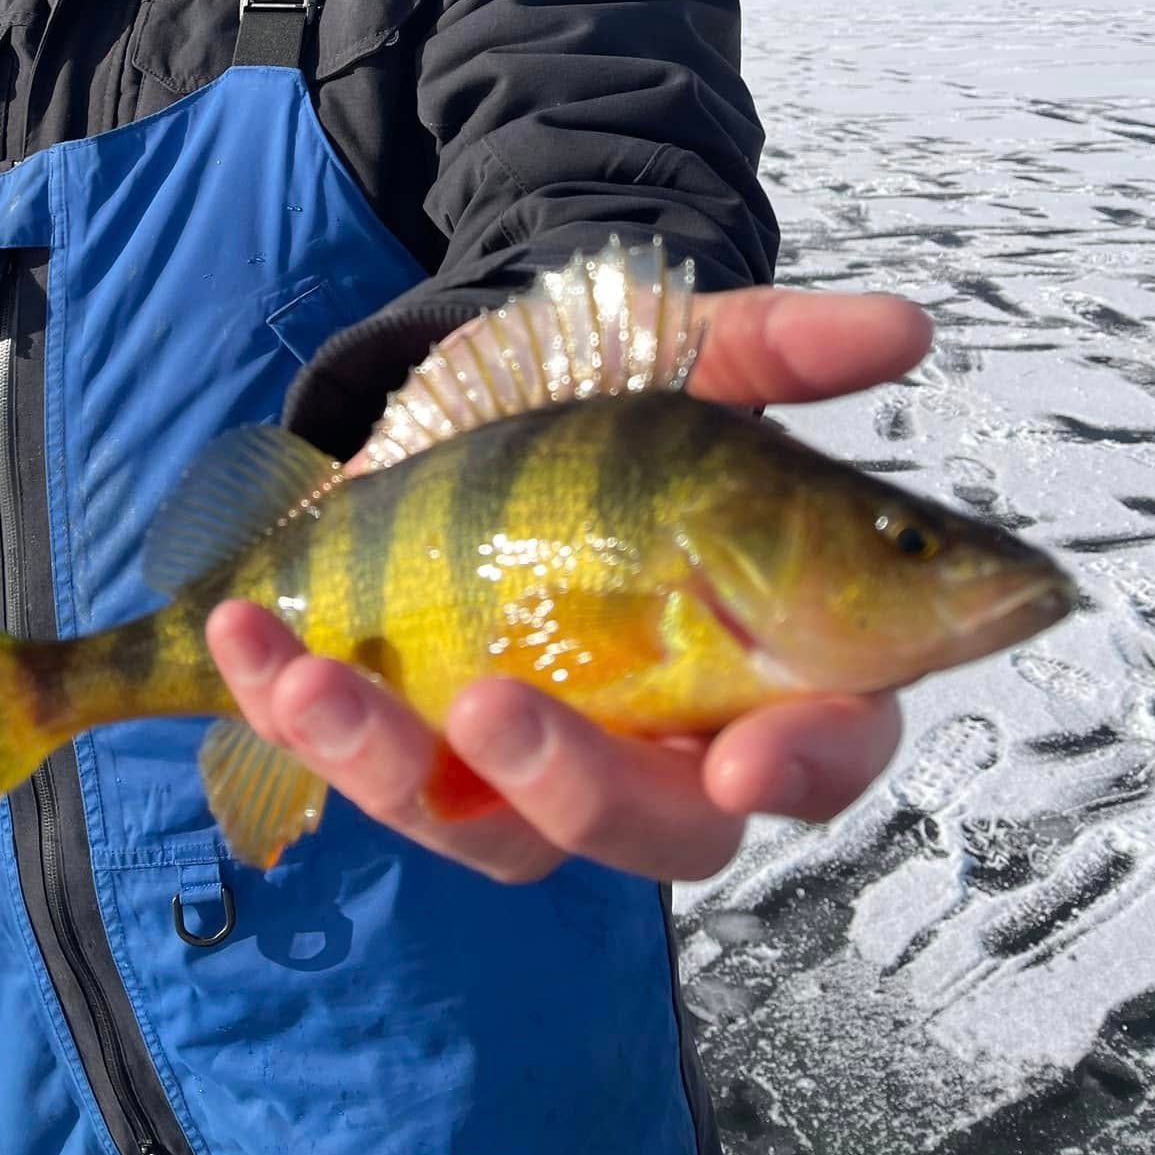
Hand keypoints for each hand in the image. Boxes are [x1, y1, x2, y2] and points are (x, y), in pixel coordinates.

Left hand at [206, 283, 929, 883]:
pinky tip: (246, 643)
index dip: (807, 767)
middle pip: (663, 830)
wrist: (462, 403)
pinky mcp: (431, 759)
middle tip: (498, 707)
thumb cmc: (598, 396)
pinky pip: (380, 780)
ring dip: (393, 765)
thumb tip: (908, 324)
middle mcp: (668, 738)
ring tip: (310, 679)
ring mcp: (543, 763)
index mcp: (768, 656)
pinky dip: (302, 720)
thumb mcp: (670, 351)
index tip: (755, 761)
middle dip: (583, 790)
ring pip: (500, 829)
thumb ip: (782, 348)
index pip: (830, 744)